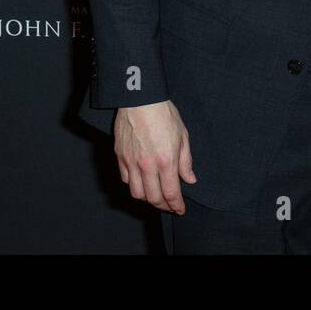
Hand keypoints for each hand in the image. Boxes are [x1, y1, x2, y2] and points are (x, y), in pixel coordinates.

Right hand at [114, 100, 195, 214]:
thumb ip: (186, 161)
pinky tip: (142, 183)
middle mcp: (147, 165)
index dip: (176, 205)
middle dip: (163, 206)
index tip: (180, 209)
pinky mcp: (120, 157)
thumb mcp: (183, 136)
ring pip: (137, 193)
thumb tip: (190, 179)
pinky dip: (134, 186)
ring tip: (155, 196)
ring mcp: (131, 162)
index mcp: (166, 160)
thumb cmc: (164, 114)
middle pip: (153, 198)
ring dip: (147, 199)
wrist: (140, 100)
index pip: (171, 193)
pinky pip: (126, 180)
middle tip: (170, 206)